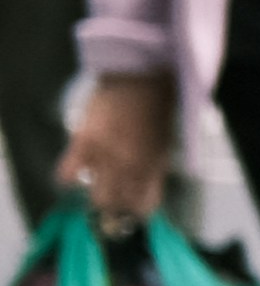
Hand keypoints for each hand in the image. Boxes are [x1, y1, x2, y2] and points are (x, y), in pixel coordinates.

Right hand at [63, 72, 170, 235]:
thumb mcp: (166, 140)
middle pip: (119, 207)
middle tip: (115, 197)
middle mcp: (131, 166)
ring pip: (96, 198)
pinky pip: (67, 175)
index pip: (145, 206)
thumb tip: (144, 188)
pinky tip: (75, 175)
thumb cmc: (157, 105)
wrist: (140, 75)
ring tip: (99, 187)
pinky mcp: (83, 141)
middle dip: (117, 208)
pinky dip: (68, 179)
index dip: (138, 210)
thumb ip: (154, 166)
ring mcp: (105, 155)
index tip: (134, 208)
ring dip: (98, 197)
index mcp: (155, 166)